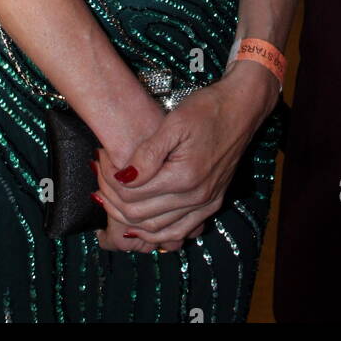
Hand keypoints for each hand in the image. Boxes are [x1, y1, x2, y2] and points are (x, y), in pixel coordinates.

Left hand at [94, 64, 278, 250]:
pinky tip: (141, 222)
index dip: (109, 182)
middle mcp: (197, 197)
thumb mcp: (174, 123)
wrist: (242, 108)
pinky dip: (156, 233)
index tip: (100, 162)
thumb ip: (148, 153)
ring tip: (112, 200)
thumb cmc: (208, 109)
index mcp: (184, 177)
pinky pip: (179, 232)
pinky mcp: (212, 204)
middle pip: (140, 217)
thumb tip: (123, 177)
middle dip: (113, 201)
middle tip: (99, 180)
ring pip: (157, 231)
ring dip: (129, 221)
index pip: (132, 195)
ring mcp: (206, 204)